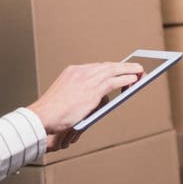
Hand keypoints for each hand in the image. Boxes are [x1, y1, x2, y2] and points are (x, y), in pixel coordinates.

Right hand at [27, 63, 143, 151]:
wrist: (42, 118)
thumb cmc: (52, 115)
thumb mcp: (67, 100)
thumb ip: (83, 97)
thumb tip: (101, 100)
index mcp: (71, 72)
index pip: (96, 67)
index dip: (110, 68)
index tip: (118, 67)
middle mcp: (79, 71)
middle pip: (106, 66)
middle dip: (122, 66)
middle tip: (135, 67)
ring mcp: (86, 79)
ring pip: (113, 70)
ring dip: (128, 70)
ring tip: (140, 70)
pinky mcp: (92, 89)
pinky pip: (114, 81)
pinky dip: (126, 78)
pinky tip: (134, 79)